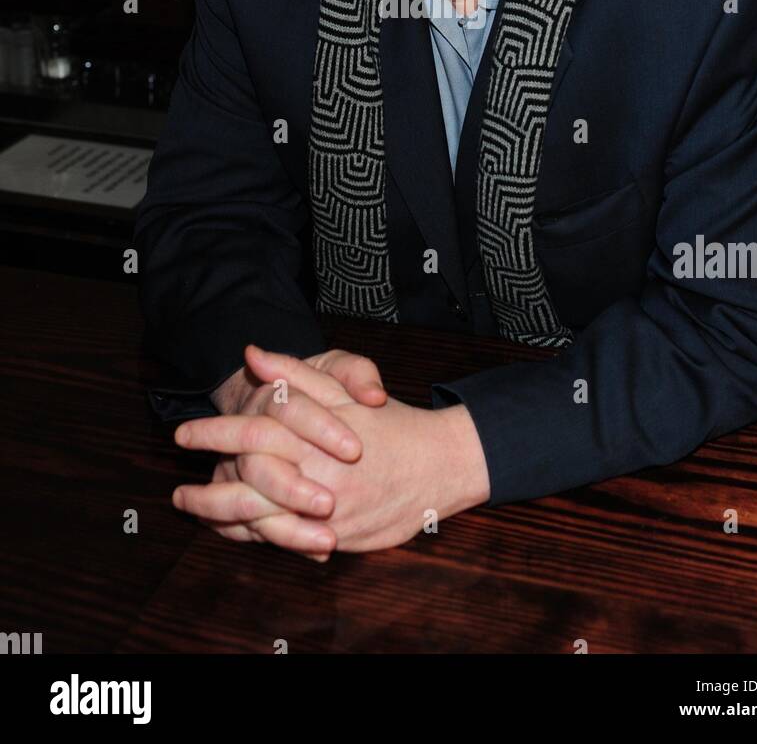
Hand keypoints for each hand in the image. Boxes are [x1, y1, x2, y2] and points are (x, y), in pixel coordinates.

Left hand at [180, 369, 490, 554]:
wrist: (438, 465)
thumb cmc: (389, 424)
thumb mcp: (344, 387)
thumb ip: (295, 373)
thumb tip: (252, 354)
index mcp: (314, 438)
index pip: (252, 434)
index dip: (214, 433)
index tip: (183, 434)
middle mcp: (317, 479)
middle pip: (248, 486)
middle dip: (207, 491)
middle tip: (177, 494)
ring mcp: (326, 515)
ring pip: (262, 522)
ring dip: (222, 519)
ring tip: (195, 513)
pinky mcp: (336, 540)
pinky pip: (285, 544)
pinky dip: (255, 538)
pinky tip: (233, 531)